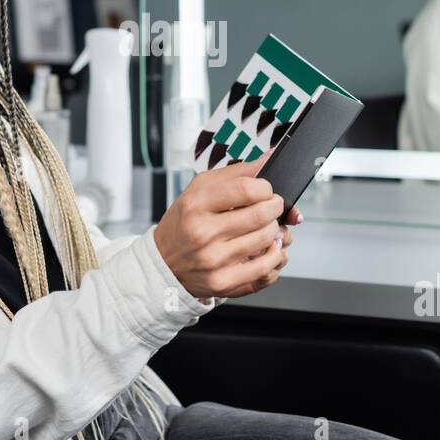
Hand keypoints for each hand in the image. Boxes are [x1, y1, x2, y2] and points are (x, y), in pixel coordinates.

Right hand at [153, 148, 296, 302]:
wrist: (163, 263)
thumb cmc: (184, 223)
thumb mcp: (199, 190)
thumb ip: (235, 173)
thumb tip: (270, 158)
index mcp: (196, 205)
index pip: (246, 189)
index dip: (265, 187)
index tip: (266, 190)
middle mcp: (204, 233)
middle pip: (261, 214)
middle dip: (276, 206)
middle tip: (273, 205)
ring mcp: (214, 260)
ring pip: (267, 240)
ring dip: (277, 230)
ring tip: (269, 226)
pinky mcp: (223, 282)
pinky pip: (265, 269)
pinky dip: (275, 256)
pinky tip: (269, 248)